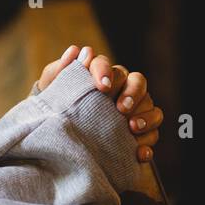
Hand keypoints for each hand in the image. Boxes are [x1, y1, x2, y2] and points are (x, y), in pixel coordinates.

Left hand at [37, 44, 162, 162]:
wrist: (58, 136)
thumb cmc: (57, 107)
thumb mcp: (51, 90)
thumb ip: (59, 71)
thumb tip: (76, 51)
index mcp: (101, 75)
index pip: (108, 65)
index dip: (106, 72)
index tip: (102, 86)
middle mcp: (122, 89)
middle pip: (138, 81)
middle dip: (132, 93)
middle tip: (121, 109)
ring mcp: (134, 110)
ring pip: (150, 107)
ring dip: (146, 116)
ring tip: (132, 127)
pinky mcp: (139, 133)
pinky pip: (152, 135)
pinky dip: (148, 144)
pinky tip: (139, 153)